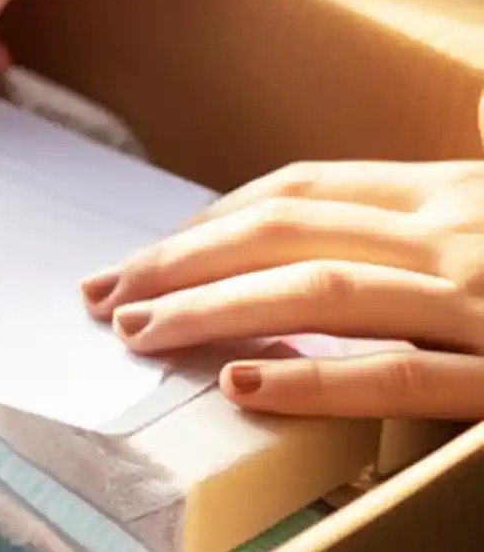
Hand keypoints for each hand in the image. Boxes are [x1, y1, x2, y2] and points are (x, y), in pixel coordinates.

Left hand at [80, 160, 483, 420]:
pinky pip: (395, 375)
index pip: (300, 194)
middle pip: (285, 233)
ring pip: (319, 290)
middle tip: (104, 296)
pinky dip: (312, 379)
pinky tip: (238, 383)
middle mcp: (454, 233)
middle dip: (180, 262)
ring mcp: (477, 300)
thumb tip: (398, 167)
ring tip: (139, 333)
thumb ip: (431, 206)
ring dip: (213, 309)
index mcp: (448, 193)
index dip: (205, 224)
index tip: (141, 261)